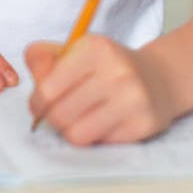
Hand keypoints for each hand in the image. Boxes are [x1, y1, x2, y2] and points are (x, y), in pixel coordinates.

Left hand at [26, 34, 176, 144]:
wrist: (158, 77)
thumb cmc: (107, 65)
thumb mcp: (76, 50)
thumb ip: (43, 59)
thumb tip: (35, 89)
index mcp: (94, 48)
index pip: (48, 88)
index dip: (37, 102)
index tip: (39, 105)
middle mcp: (116, 71)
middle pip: (60, 115)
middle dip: (52, 120)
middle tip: (57, 115)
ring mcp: (133, 98)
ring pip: (78, 135)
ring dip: (72, 131)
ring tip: (80, 118)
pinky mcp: (144, 123)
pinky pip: (101, 144)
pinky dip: (96, 136)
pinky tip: (104, 121)